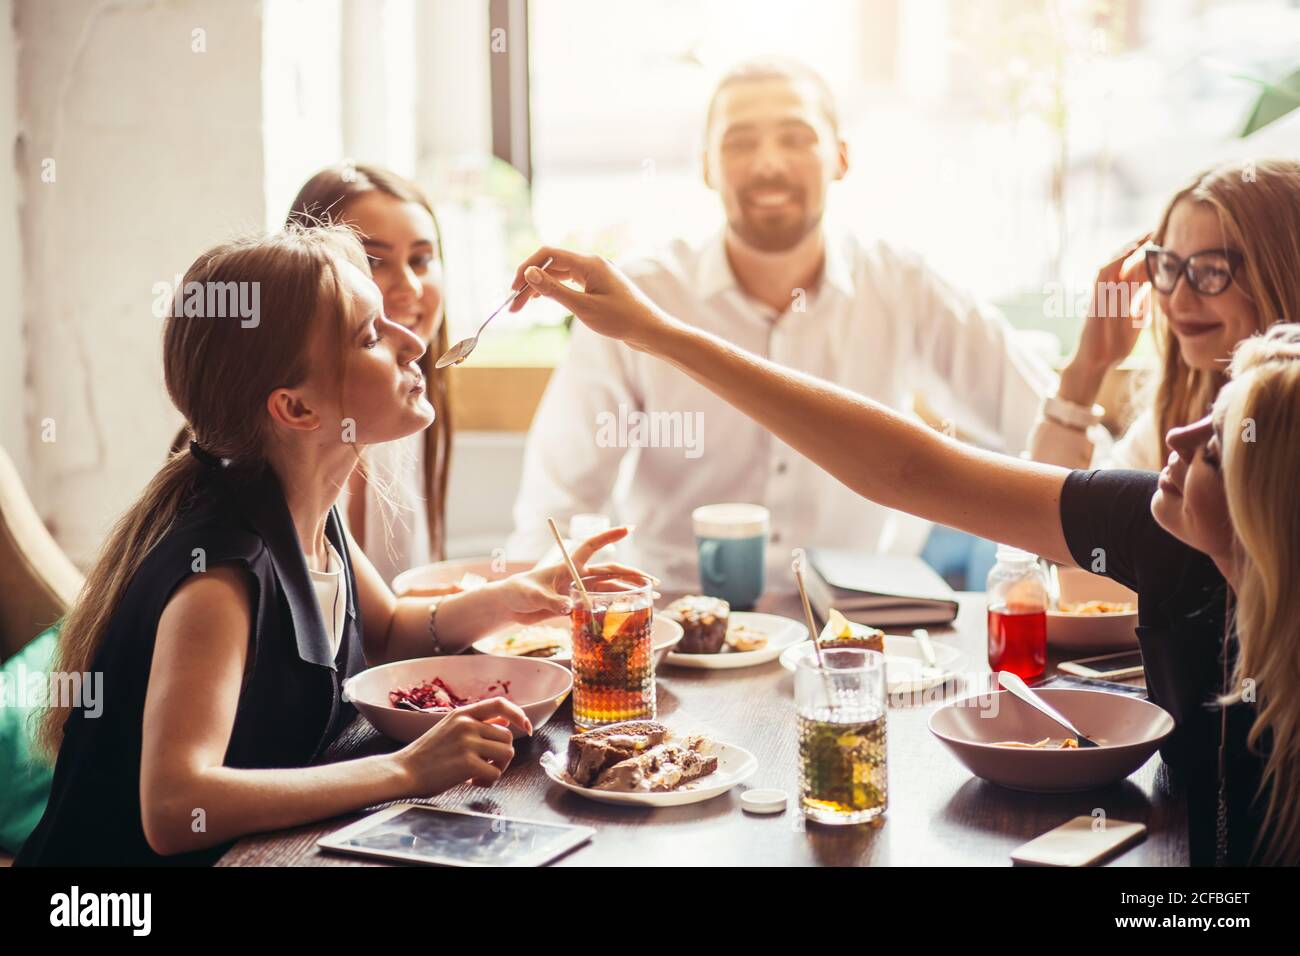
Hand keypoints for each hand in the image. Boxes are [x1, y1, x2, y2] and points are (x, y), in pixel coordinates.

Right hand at [398, 697, 530, 792]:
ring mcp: (468, 743)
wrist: (403, 771)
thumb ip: (475, 724)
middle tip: (485, 766)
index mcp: (463, 714)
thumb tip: (504, 723)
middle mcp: (467, 725)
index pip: (500, 704)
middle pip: (507, 737)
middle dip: (501, 754)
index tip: (525, 727)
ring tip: (479, 774)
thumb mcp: (449, 727)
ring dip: (498, 768)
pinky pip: (495, 773)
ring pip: (506, 754)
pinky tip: (471, 782)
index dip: (518, 715)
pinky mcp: (468, 764)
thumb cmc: (425, 754)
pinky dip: (488, 781)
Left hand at [491, 526, 657, 624]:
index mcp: (568, 565)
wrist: (511, 606)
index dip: (609, 536)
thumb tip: (569, 607)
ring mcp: (580, 590)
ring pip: (610, 589)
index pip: (592, 546)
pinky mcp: (577, 604)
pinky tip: (631, 612)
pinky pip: (601, 604)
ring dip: (629, 592)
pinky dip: (616, 607)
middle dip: (632, 575)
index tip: (629, 528)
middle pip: (610, 572)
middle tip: (652, 582)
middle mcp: (578, 576)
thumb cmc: (520, 592)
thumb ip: (551, 601)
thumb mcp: (534, 595)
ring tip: (650, 598)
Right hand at [509, 247, 681, 353]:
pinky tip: (544, 300)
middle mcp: (592, 264)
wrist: (650, 331)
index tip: (514, 289)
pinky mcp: (599, 287)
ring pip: (560, 276)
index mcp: (589, 264)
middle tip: (514, 307)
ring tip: (523, 306)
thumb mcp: (583, 307)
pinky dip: (555, 290)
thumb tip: (528, 272)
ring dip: (541, 289)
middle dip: (531, 284)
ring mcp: (596, 275)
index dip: (527, 268)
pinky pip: (570, 283)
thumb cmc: (621, 320)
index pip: (549, 255)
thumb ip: (554, 290)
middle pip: (552, 267)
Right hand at [1058, 236, 1151, 403]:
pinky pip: (1102, 274)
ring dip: (1129, 247)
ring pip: (1114, 262)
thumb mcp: (1136, 320)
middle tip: (1162, 227)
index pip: (1139, 268)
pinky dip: (1115, 261)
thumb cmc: (1113, 345)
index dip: (1153, 255)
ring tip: (1146, 234)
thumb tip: (1157, 290)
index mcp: (1123, 295)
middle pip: (1127, 260)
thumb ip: (1142, 304)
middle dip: (1143, 244)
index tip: (1171, 241)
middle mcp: (1112, 290)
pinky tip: (1129, 251)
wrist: (1095, 362)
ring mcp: (1102, 293)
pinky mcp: (1094, 299)